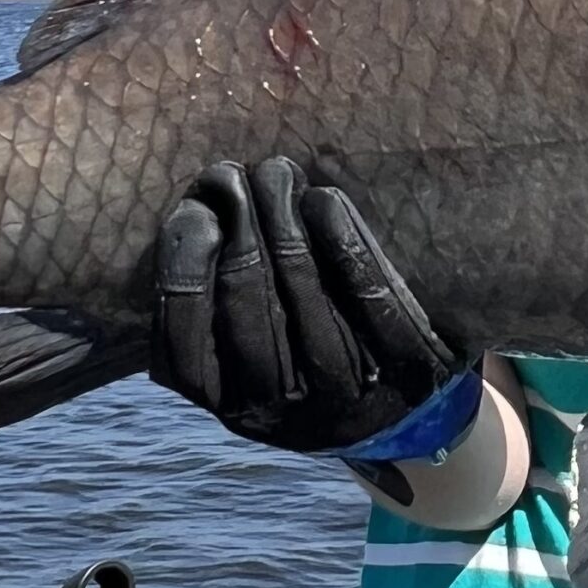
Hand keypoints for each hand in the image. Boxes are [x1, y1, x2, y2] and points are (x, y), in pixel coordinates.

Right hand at [149, 158, 463, 453]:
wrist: (393, 405)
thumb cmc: (296, 348)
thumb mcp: (240, 344)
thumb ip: (209, 294)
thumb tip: (198, 208)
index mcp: (228, 405)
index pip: (183, 349)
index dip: (183, 273)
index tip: (193, 213)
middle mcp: (281, 413)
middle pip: (245, 312)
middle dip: (236, 233)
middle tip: (232, 174)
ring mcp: (345, 396)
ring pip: (306, 301)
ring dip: (284, 228)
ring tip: (274, 174)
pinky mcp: (404, 370)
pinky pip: (370, 300)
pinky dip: (344, 245)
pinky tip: (324, 200)